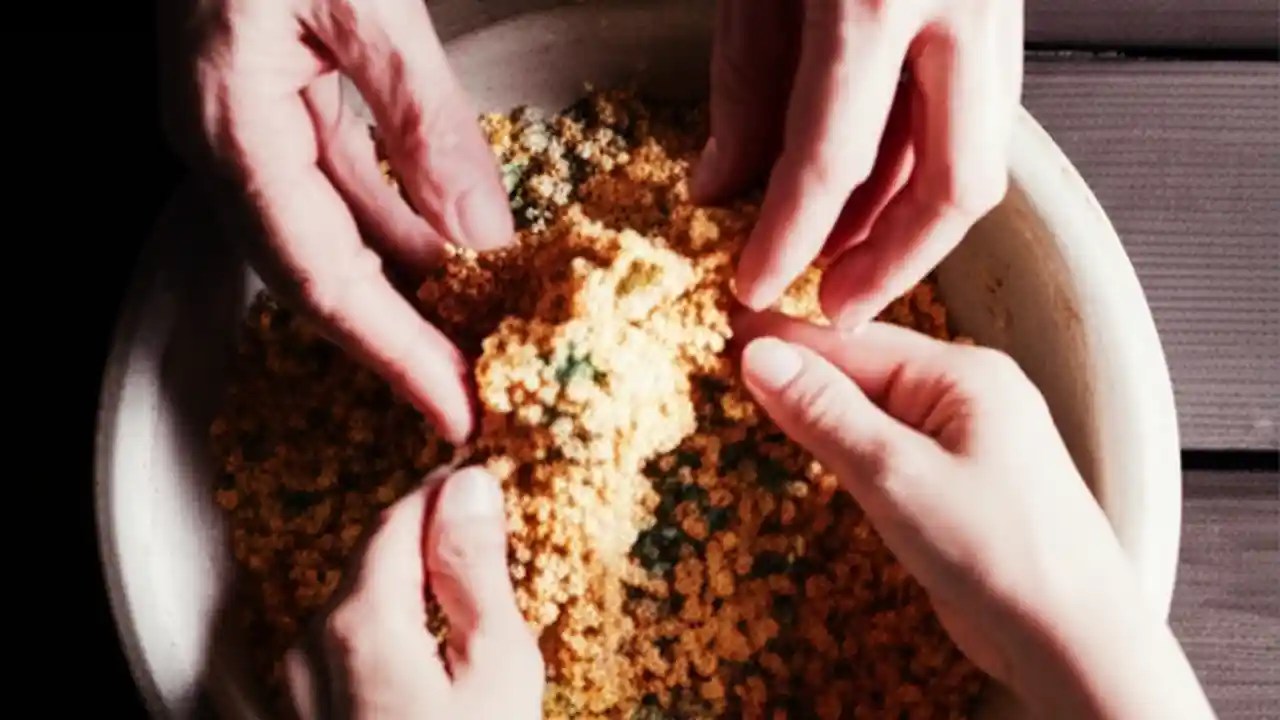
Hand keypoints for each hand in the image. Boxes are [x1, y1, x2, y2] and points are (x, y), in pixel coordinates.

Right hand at [159, 0, 513, 442]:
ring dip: (404, 289)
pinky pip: (337, 189)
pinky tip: (449, 250)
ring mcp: (243, 128)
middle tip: (477, 393)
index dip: (392, 354)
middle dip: (401, 341)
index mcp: (230, 126)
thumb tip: (484, 236)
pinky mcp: (270, 106)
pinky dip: (397, 226)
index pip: (322, 277)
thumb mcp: (363, 2)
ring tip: (476, 334)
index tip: (456, 411)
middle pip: (319, 277)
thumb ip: (424, 121)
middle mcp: (224, 144)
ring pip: (331, 238)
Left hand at [285, 467, 543, 719]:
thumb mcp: (498, 670)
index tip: (491, 487)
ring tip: (472, 600)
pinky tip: (437, 654)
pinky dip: (395, 632)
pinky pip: (351, 647)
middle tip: (492, 544)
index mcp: (360, 620)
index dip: (447, 493)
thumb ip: (476, 573)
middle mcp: (313, 644)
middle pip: (375, 557)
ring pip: (364, 602)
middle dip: (432, 540)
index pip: (398, 518)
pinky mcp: (310, 714)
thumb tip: (469, 485)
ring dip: (414, 588)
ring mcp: (303, 685)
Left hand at [696, 0, 1021, 327]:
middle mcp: (961, 6)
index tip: (756, 287)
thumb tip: (722, 186)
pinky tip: (882, 184)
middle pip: (952, 183)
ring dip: (912, 216)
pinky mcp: (1008, 5)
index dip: (789, 239)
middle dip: (893, 263)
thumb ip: (745, 82)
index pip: (832, 159)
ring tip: (845, 250)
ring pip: (980, 151)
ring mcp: (998, 5)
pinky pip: (982, 106)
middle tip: (836, 303)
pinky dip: (931, 157)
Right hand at [734, 312, 1215, 718]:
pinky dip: (847, 446)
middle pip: (864, 371)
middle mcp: (970, 397)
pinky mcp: (959, 486)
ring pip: (875, 411)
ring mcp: (968, 442)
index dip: (784, 340)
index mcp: (966, 374)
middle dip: (798, 370)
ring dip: (819, 409)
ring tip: (753, 395)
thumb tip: (758, 353)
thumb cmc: (998, 553)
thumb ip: (826, 413)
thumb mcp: (897, 475)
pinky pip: (891, 449)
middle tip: (723, 360)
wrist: (1074, 642)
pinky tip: (814, 447)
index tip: (722, 324)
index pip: (853, 345)